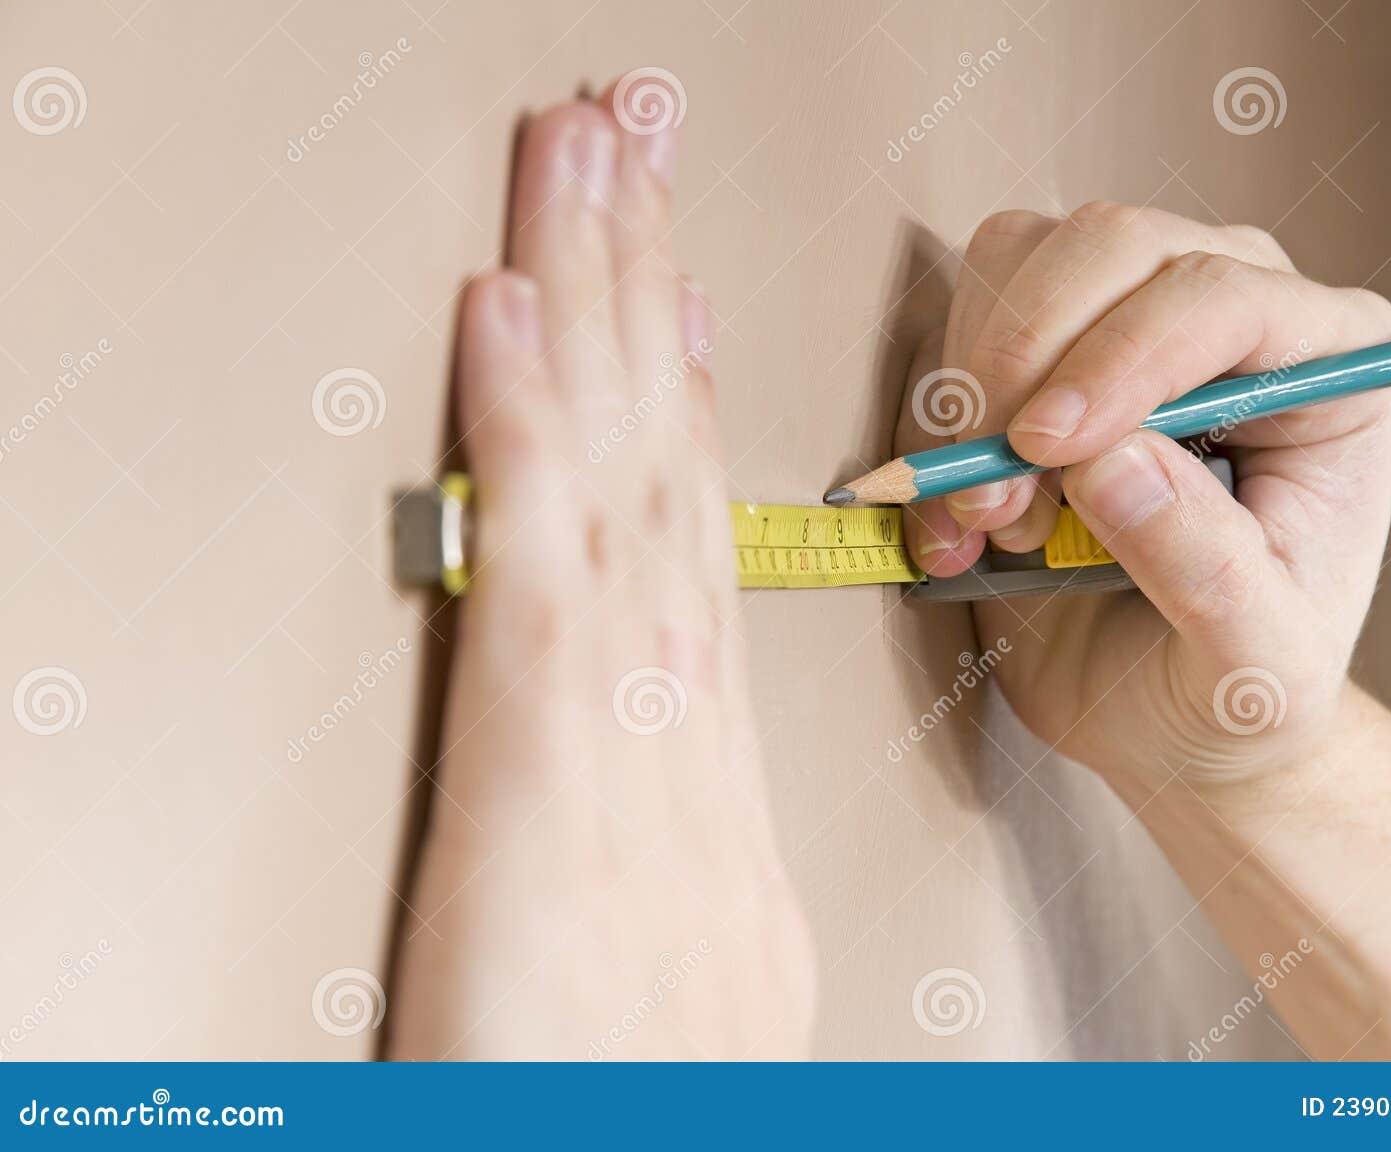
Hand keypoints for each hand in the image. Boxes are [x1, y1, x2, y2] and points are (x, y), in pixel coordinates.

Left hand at [389, 89, 812, 1058]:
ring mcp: (632, 753)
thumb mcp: (685, 997)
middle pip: (673, 482)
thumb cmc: (633, 1108)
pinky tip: (508, 314)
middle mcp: (689, 750)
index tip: (677, 302)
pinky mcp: (543, 784)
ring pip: (621, 484)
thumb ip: (678, 871)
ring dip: (598, 303)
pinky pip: (539, 570)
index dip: (690, 416)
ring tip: (587, 164)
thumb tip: (665, 789)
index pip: (699, 565)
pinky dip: (531, 430)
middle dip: (652, 292)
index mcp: (713, 801)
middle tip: (638, 150)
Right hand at [896, 202, 1390, 793]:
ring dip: (975, 389)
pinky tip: (962, 521)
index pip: (1219, 296)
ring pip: (1022, 257)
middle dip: (1028, 365)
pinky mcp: (1042, 347)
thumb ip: (1205, 569)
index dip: (1122, 357)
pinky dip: (936, 418)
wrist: (1160, 714)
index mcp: (1329, 368)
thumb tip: (1110, 462)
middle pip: (1112, 245)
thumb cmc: (1230, 688)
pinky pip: (962, 316)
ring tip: (997, 524)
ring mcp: (1129, 315)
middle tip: (1001, 506)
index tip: (1046, 452)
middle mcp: (1236, 313)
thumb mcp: (1253, 666)